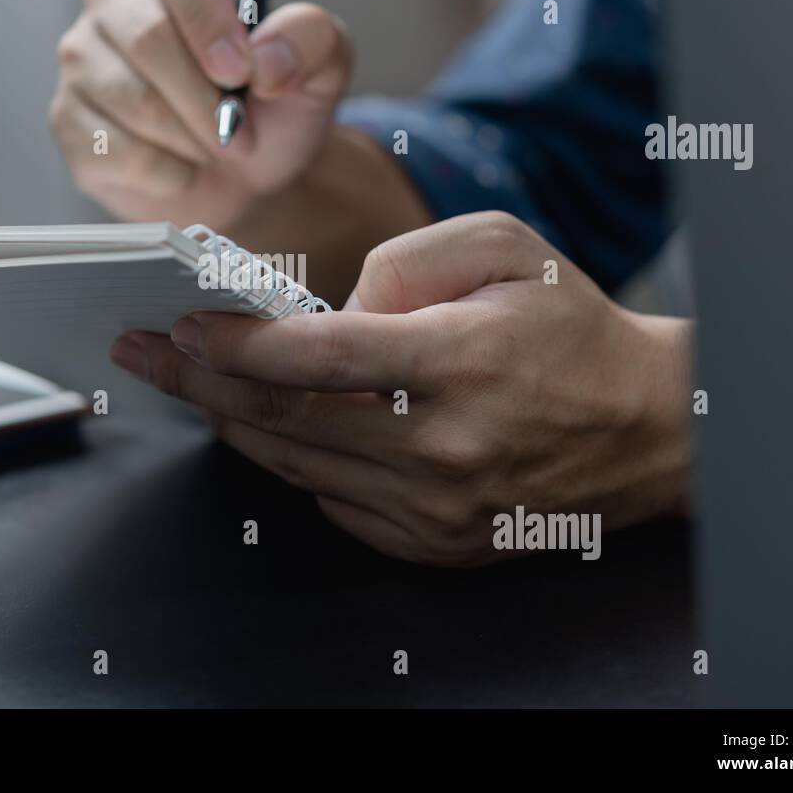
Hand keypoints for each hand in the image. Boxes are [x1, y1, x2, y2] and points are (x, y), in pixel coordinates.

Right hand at [50, 0, 352, 229]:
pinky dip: (165, 172)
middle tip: (243, 135)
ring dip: (191, 140)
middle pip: (147, 35)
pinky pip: (112, 149)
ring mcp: (83, 59)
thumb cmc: (274, 108)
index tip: (242, 74)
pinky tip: (182, 168)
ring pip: (131, 100)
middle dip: (207, 101)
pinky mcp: (68, 119)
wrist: (246, 179)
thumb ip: (313, 39)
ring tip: (217, 149)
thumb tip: (267, 57)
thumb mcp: (321, 67)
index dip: (210, 21)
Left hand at [110, 212, 693, 566]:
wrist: (646, 427)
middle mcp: (442, 447)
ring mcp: (437, 509)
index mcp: (456, 364)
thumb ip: (401, 259)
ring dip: (233, 425)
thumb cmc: (569, 327)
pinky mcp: (437, 544)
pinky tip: (280, 429)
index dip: (234, 344)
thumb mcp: (501, 247)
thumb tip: (326, 309)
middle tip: (146, 357)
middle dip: (199, 384)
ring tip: (194, 386)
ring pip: (297, 468)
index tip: (181, 326)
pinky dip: (296, 463)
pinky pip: (335, 504)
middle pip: (285, 422)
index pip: (314, 359)